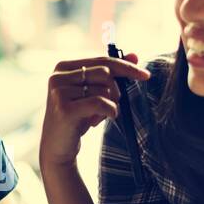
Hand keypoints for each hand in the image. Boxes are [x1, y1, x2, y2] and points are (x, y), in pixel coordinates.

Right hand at [39, 54, 149, 168]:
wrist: (57, 147)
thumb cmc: (76, 118)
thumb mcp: (93, 93)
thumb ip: (111, 74)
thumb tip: (134, 55)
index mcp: (63, 67)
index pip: (102, 60)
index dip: (126, 67)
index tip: (146, 75)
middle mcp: (58, 76)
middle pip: (105, 73)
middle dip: (116, 91)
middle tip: (111, 106)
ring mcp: (59, 92)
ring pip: (104, 89)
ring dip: (109, 105)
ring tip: (97, 117)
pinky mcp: (64, 109)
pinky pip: (100, 103)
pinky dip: (109, 111)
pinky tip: (98, 122)